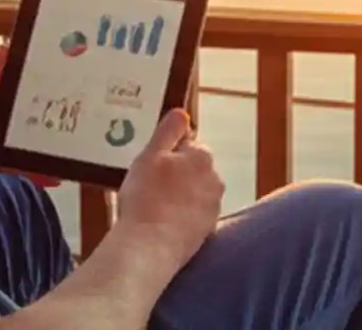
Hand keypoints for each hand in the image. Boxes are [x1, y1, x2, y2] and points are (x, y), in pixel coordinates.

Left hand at [0, 45, 57, 204]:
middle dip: (44, 110)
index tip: (61, 72)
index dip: (31, 76)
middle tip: (79, 108)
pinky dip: (35, 169)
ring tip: (73, 141)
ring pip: (22, 138)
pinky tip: (56, 173)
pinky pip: (18, 165)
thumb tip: (6, 46)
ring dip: (43, 141)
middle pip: (19, 110)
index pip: (8, 80)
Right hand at [115, 110, 223, 268]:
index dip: (165, 155)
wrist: (149, 247)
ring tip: (152, 209)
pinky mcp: (207, 230)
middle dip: (173, 176)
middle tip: (148, 188)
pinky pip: (191, 216)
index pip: (186, 145)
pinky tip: (161, 224)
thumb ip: (168, 131)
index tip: (150, 168)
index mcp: (202, 156)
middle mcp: (215, 179)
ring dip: (176, 198)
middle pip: (191, 170)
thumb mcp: (150, 155)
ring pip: (192, 194)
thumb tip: (182, 113)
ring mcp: (213, 207)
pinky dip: (179, 218)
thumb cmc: (146, 198)